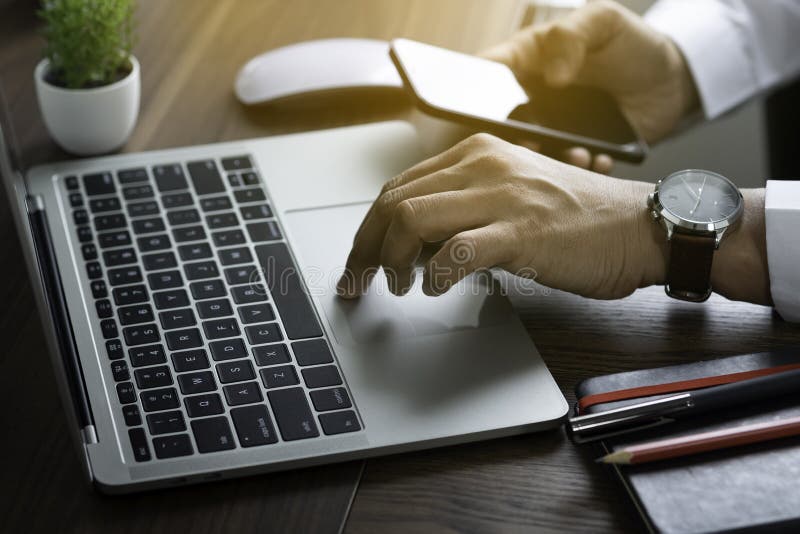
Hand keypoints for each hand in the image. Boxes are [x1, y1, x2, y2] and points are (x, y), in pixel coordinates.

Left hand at [336, 133, 666, 299]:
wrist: (640, 226)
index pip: (398, 187)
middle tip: (359, 282)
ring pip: (413, 219)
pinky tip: (434, 289)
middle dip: (366, 248)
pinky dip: (434, 275)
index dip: (369, 229)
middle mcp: (484, 166)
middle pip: (394, 202)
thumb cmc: (577, 218)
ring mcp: (502, 197)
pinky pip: (456, 252)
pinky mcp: (521, 233)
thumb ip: (462, 208)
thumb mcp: (509, 196)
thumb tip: (413, 244)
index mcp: (476, 155)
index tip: (360, 261)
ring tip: (399, 285)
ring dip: (393, 259)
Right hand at [482, 0, 698, 147]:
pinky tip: (599, 160)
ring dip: (550, 159)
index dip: (474, 92)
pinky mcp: (577, 151)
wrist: (674, 79)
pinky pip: (568, 168)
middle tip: (531, 143)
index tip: (482, 109)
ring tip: (578, 156)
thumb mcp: (604, 21)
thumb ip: (573, 35)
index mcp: (526, 62)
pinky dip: (581, 170)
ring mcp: (552, 128)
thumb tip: (553, 76)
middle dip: (512, 139)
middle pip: (503, 123)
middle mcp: (531, 99)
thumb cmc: (631, 43)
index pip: (487, 75)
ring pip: (534, 151)